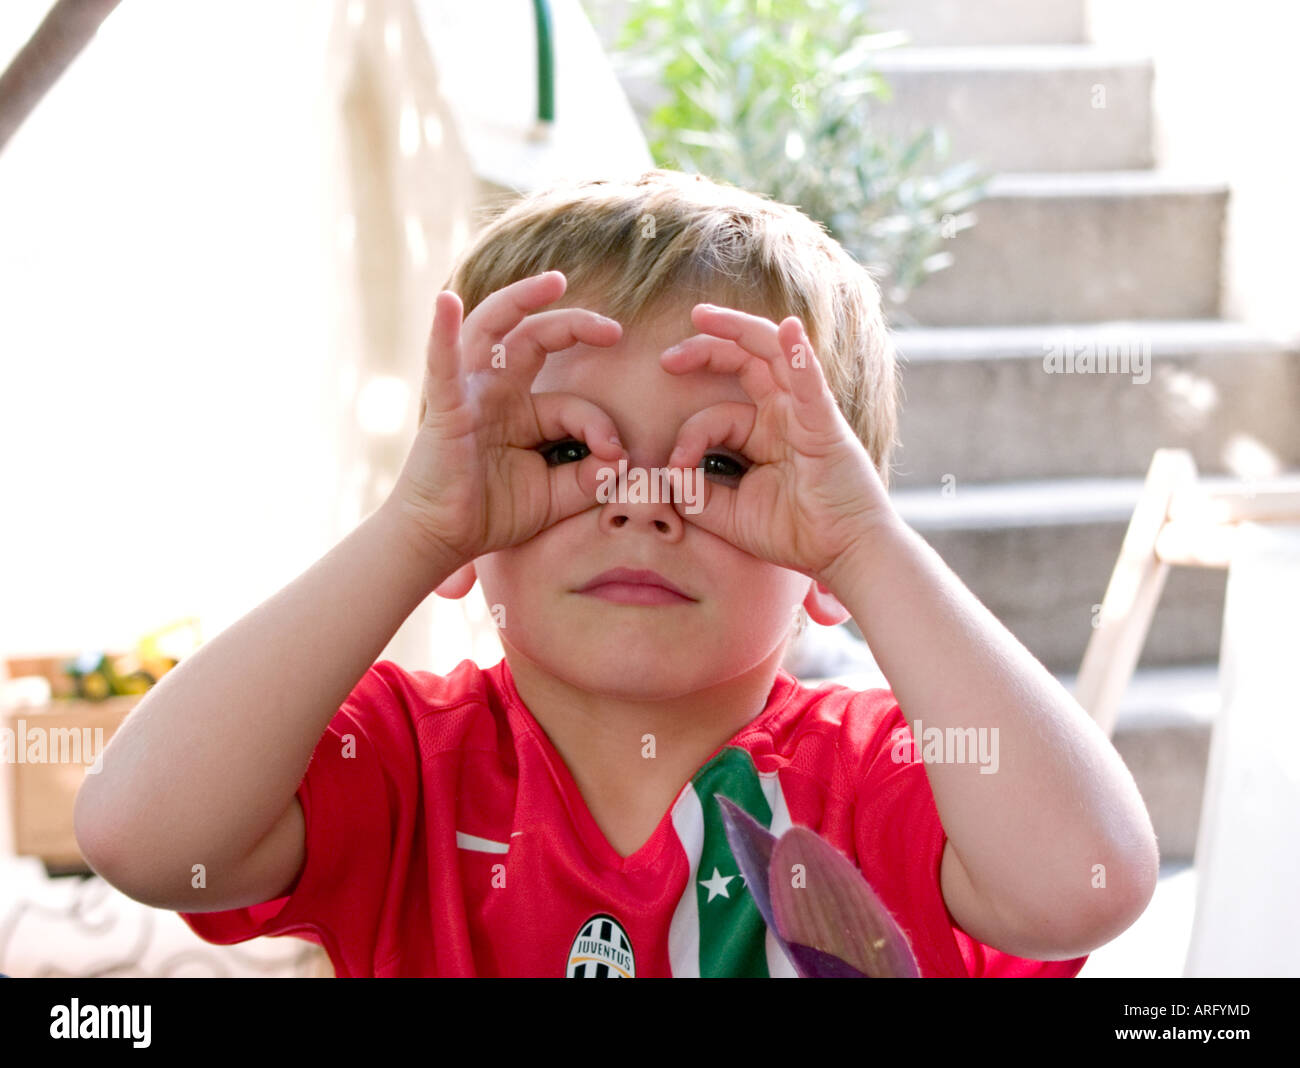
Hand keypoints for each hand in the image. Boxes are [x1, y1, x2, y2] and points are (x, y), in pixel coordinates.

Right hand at [387, 271, 626, 569]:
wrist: (443, 540)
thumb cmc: (493, 513)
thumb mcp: (556, 495)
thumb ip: (590, 477)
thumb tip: (621, 457)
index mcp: (523, 411)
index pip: (573, 404)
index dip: (601, 426)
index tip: (616, 457)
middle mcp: (496, 392)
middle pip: (535, 339)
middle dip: (575, 325)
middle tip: (615, 330)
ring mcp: (468, 394)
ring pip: (492, 329)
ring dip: (520, 300)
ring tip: (554, 281)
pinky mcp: (444, 409)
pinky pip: (442, 364)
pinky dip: (442, 331)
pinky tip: (447, 302)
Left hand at [661, 304, 897, 583]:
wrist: (845, 554)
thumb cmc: (796, 533)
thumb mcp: (729, 516)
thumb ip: (694, 494)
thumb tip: (665, 472)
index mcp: (763, 432)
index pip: (716, 413)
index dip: (689, 435)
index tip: (676, 467)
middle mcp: (784, 414)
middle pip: (744, 361)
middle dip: (704, 349)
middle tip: (666, 358)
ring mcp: (806, 413)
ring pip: (772, 354)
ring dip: (738, 329)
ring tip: (704, 316)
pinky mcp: (825, 424)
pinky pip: (811, 382)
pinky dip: (800, 354)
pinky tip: (790, 330)